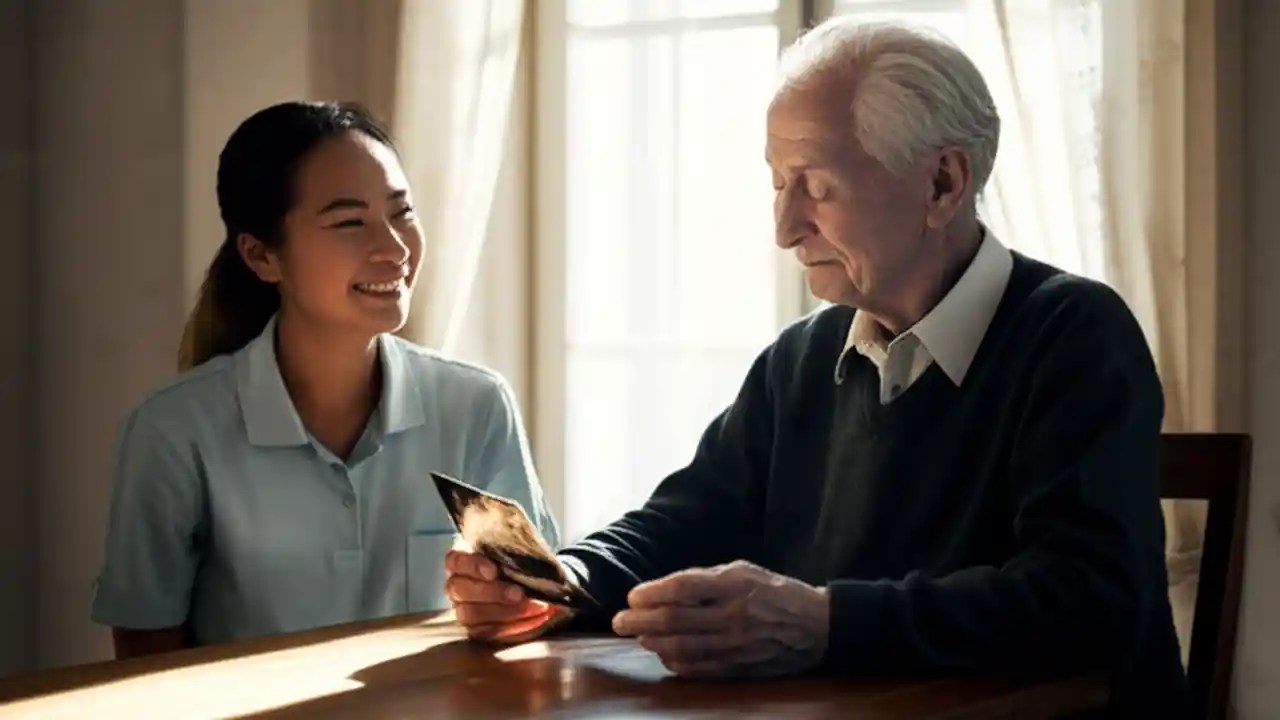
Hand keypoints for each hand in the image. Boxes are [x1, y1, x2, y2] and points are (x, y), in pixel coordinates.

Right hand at [444, 549, 571, 642]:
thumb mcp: (514, 550)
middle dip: (494, 593)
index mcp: (460, 561)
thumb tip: (525, 558)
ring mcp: (463, 611)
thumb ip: (512, 552)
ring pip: (473, 616)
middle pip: (462, 591)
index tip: (494, 571)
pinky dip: (517, 627)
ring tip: (537, 607)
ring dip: (508, 613)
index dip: (473, 566)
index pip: (456, 561)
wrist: (530, 582)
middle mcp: (456, 587)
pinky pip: (490, 632)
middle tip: (520, 594)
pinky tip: (538, 619)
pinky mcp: (477, 630)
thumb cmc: (518, 560)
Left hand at [612, 560, 828, 677]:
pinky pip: (699, 668)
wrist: (814, 626)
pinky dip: (675, 662)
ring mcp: (735, 644)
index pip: (682, 588)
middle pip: (674, 620)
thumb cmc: (774, 592)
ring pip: (682, 647)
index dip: (652, 593)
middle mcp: (732, 615)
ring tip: (638, 636)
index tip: (633, 596)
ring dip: (653, 642)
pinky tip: (663, 655)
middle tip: (619, 621)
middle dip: (640, 621)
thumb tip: (665, 589)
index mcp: (733, 585)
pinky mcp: (739, 666)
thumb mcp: (744, 570)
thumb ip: (706, 579)